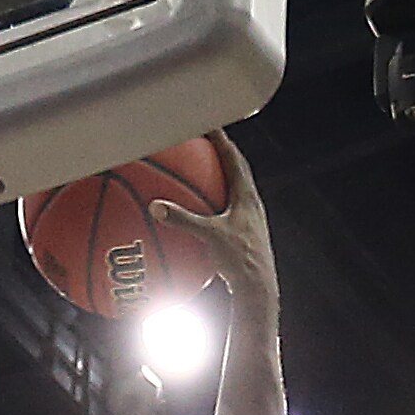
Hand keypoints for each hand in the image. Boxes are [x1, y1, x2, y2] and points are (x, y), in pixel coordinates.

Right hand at [160, 131, 274, 309]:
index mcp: (246, 195)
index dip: (219, 138)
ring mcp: (249, 223)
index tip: (207, 123)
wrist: (259, 291)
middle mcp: (251, 205)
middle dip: (220, 155)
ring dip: (219, 181)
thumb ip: (182, 219)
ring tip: (203, 174)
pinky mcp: (244, 240)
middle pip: (235, 170)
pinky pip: (226, 218)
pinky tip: (198, 220)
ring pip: (233, 194)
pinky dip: (212, 213)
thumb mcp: (209, 237)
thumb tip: (155, 206)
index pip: (232, 157)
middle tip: (205, 143)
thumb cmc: (240, 262)